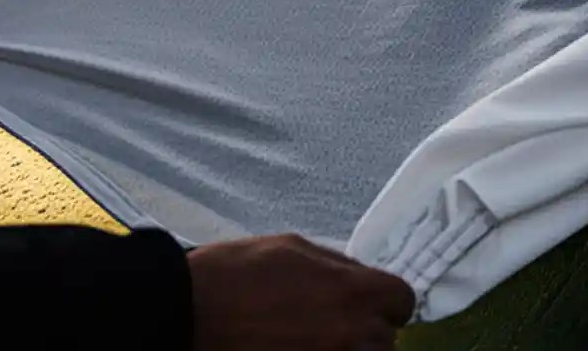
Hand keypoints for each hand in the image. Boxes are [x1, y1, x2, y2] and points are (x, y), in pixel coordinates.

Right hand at [188, 234, 414, 350]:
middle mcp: (350, 333)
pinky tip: (296, 350)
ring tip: (310, 342)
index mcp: (352, 291)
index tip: (366, 306)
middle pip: (384, 340)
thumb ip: (335, 265)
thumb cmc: (232, 275)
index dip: (385, 303)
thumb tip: (358, 277)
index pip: (402, 302)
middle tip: (328, 326)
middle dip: (363, 333)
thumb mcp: (291, 247)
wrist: (185, 313)